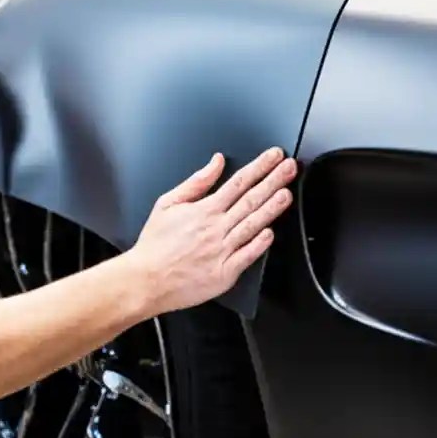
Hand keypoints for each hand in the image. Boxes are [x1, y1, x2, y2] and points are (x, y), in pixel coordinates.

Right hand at [125, 147, 297, 314]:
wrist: (146, 280)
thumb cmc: (155, 245)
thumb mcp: (167, 203)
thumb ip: (196, 182)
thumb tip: (216, 162)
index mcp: (204, 209)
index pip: (239, 182)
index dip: (260, 167)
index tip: (274, 157)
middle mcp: (216, 227)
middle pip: (251, 199)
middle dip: (274, 180)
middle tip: (290, 167)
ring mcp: (222, 250)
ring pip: (253, 224)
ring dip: (272, 207)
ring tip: (287, 193)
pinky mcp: (225, 272)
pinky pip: (247, 255)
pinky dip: (260, 243)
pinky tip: (271, 232)